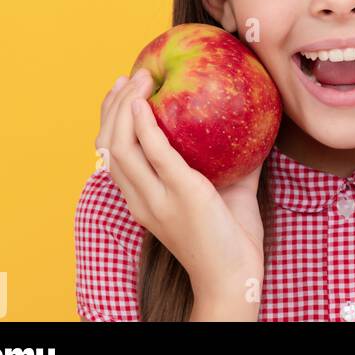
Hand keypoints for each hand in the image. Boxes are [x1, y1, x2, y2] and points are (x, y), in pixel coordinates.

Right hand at [94, 68, 265, 310]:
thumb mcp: (227, 190)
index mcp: (144, 200)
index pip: (113, 155)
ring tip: (139, 78)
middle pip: (107, 146)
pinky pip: (156, 153)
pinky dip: (146, 125)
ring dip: (124, 107)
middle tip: (127, 76)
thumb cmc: (231, 236)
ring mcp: (157, 199)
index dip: (110, 121)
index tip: (122, 92)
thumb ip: (230, 159)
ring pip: (120, 146)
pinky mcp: (182, 195)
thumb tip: (246, 123)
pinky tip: (145, 104)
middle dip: (110, 107)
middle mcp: (141, 199)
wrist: (234, 277)